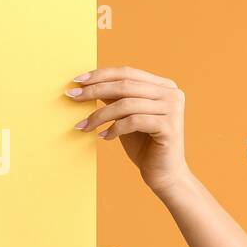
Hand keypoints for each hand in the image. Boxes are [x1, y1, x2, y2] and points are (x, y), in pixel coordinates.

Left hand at [66, 65, 189, 195]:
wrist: (163, 174)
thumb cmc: (143, 144)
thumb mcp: (125, 115)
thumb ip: (114, 98)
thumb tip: (87, 83)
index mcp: (163, 85)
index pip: (127, 72)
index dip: (101, 75)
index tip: (77, 80)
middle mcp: (172, 93)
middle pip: (125, 85)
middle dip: (95, 90)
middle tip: (73, 96)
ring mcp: (173, 109)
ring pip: (126, 104)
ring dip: (100, 115)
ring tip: (85, 126)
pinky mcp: (169, 127)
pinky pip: (133, 121)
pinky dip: (114, 129)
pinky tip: (104, 137)